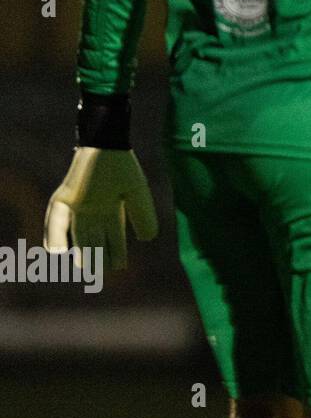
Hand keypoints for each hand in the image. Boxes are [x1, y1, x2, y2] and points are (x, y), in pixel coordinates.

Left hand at [44, 147, 157, 270]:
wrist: (106, 145)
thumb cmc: (122, 167)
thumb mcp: (137, 194)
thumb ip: (143, 215)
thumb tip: (148, 239)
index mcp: (110, 209)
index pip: (113, 236)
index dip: (116, 251)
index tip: (119, 266)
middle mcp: (92, 211)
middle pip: (95, 238)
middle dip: (99, 256)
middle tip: (102, 272)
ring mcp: (76, 205)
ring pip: (77, 234)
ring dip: (82, 250)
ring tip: (84, 265)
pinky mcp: (64, 198)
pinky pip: (56, 219)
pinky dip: (56, 234)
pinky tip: (60, 249)